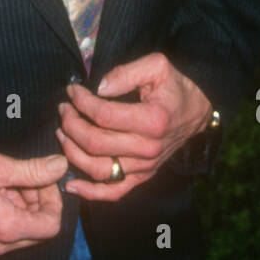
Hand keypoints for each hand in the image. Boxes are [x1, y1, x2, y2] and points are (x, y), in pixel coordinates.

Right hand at [0, 149, 67, 258]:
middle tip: (21, 181)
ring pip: (13, 238)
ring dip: (16, 213)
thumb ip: (33, 170)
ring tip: (0, 187)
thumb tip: (61, 166)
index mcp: (7, 227)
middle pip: (34, 233)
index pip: (52, 226)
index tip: (42, 181)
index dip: (53, 201)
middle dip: (35, 206)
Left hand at [56, 52, 212, 201]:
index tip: (72, 91)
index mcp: (152, 120)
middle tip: (63, 109)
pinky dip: (90, 193)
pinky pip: (113, 192)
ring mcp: (145, 166)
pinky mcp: (142, 177)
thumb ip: (126, 73)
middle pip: (95, 143)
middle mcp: (148, 148)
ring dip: (72, 152)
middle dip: (71, 124)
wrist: (198, 112)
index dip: (81, 102)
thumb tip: (99, 88)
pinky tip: (70, 184)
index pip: (103, 116)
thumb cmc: (175, 88)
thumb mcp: (157, 66)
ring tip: (62, 132)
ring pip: (98, 169)